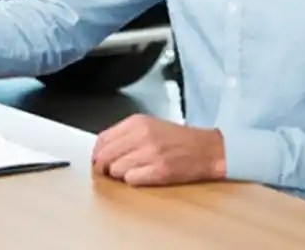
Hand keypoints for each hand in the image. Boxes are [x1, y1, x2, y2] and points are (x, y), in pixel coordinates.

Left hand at [91, 114, 225, 186]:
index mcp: (137, 122)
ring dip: (119, 175)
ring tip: (131, 172)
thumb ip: (125, 134)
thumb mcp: (149, 125)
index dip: (96, 153)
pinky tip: (141, 176)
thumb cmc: (177, 139)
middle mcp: (142, 136)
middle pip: (105, 155)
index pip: (103, 139)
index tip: (97, 160)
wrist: (207, 149)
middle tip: (107, 171)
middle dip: (102, 166)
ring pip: (116, 169)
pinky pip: (131, 180)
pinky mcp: (159, 171)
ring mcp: (151, 154)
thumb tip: (102, 150)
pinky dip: (132, 181)